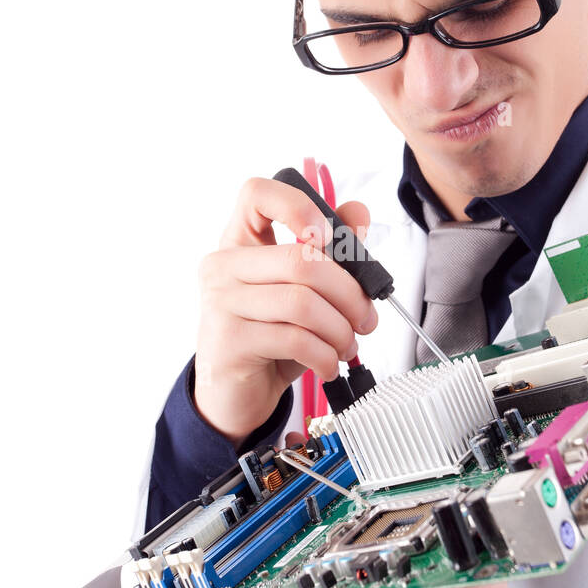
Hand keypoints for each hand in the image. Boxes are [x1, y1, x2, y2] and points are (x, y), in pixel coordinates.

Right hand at [194, 176, 377, 444]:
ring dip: (340, 329)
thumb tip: (358, 211)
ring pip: (302, 303)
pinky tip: (328, 364)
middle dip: (349, 293)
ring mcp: (221, 303)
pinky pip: (294, 339)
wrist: (236, 394)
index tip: (329, 237)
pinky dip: (325, 355)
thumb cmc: (271, 336)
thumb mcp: (304, 292)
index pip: (256, 193)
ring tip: (347, 345)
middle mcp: (223, 266)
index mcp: (241, 241)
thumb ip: (332, 250)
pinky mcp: (228, 341)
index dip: (297, 205)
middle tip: (366, 318)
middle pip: (301, 260)